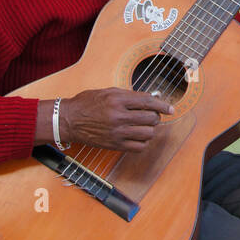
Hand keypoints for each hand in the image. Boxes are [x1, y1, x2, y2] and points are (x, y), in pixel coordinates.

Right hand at [59, 88, 173, 153]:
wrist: (69, 120)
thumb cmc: (87, 103)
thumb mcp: (108, 92)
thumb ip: (129, 95)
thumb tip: (150, 99)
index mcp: (118, 100)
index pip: (148, 102)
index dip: (162, 105)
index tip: (170, 109)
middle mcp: (118, 116)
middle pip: (150, 118)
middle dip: (155, 117)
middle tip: (152, 116)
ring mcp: (117, 132)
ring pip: (147, 133)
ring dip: (150, 129)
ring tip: (144, 126)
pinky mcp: (115, 145)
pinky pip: (139, 147)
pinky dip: (143, 142)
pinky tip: (138, 137)